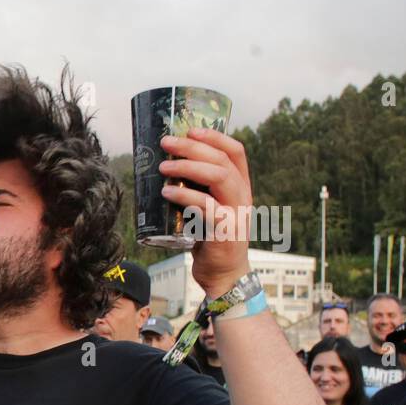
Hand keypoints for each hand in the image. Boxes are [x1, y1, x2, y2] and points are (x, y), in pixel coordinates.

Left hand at [159, 127, 252, 297]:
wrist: (224, 275)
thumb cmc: (211, 239)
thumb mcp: (208, 208)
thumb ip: (199, 190)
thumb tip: (167, 169)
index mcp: (240, 187)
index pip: (236, 151)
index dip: (215, 136)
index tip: (190, 129)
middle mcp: (242, 196)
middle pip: (222, 160)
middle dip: (193, 147)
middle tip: (166, 143)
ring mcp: (236, 213)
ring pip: (218, 177)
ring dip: (188, 167)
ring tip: (163, 166)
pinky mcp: (225, 231)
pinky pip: (206, 207)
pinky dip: (185, 196)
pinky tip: (167, 193)